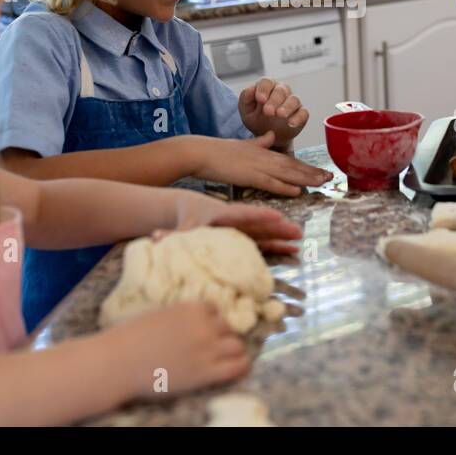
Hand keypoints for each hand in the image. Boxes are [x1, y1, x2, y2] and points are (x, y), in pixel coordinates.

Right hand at [101, 302, 248, 401]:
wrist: (117, 361)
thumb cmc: (129, 338)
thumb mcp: (158, 315)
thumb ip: (179, 317)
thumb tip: (187, 325)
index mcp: (190, 308)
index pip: (214, 310)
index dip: (210, 322)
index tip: (205, 331)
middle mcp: (203, 325)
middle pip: (228, 327)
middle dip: (222, 336)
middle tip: (213, 348)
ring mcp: (207, 348)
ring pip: (237, 345)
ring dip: (233, 351)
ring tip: (227, 360)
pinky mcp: (206, 371)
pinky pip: (237, 366)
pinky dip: (240, 367)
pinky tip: (238, 370)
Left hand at [164, 190, 302, 255]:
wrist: (191, 206)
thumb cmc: (188, 217)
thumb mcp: (182, 225)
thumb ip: (173, 233)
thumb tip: (156, 239)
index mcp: (224, 214)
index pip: (242, 214)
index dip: (258, 215)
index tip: (275, 215)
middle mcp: (238, 219)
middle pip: (259, 222)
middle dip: (278, 226)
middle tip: (296, 229)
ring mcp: (244, 226)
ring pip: (266, 230)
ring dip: (282, 234)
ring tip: (299, 237)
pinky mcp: (246, 234)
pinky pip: (265, 240)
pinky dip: (277, 243)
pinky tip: (292, 248)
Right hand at [183, 132, 330, 197]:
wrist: (202, 152)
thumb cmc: (219, 151)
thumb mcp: (243, 144)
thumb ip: (259, 142)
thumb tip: (272, 135)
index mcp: (263, 151)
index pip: (289, 160)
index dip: (306, 166)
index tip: (321, 170)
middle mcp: (264, 157)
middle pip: (293, 166)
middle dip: (312, 172)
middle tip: (330, 177)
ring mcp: (258, 166)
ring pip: (287, 173)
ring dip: (306, 178)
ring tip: (322, 182)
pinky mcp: (249, 176)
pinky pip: (271, 183)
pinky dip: (285, 187)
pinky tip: (297, 191)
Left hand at [238, 78, 308, 147]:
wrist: (266, 135)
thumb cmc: (255, 118)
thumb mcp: (246, 110)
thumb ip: (246, 99)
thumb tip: (249, 90)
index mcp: (267, 87)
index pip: (266, 82)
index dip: (263, 89)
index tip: (260, 99)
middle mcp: (281, 91)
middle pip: (280, 90)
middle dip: (274, 100)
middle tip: (268, 112)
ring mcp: (292, 102)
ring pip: (294, 99)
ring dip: (287, 107)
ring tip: (280, 115)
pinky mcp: (300, 114)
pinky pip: (303, 113)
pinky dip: (298, 117)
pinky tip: (291, 123)